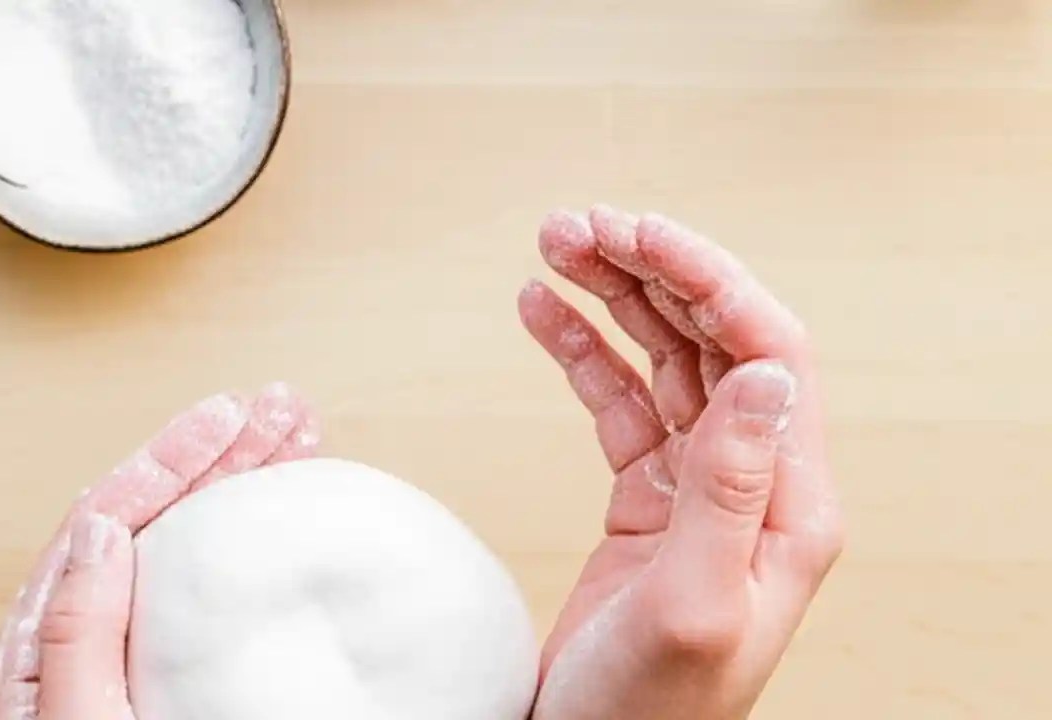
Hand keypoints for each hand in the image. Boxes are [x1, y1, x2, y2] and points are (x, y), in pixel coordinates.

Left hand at [0, 384, 319, 719]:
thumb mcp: (81, 719)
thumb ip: (78, 631)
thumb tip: (100, 528)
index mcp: (38, 645)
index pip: (106, 517)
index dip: (169, 458)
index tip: (226, 417)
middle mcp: (80, 634)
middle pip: (153, 513)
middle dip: (220, 451)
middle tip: (278, 407)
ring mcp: (130, 646)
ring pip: (186, 535)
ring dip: (241, 475)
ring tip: (293, 432)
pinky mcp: (175, 667)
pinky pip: (208, 578)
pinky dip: (248, 526)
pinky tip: (279, 496)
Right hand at [518, 207, 843, 718]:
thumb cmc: (646, 711)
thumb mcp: (692, 604)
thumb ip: (733, 487)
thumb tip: (763, 372)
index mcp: (789, 504)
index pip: (765, 353)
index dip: (705, 279)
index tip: (635, 231)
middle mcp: (755, 485)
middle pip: (712, 341)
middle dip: (649, 272)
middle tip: (576, 223)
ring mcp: (699, 489)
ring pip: (664, 361)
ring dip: (614, 298)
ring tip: (556, 247)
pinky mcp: (648, 501)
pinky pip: (620, 403)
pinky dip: (584, 351)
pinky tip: (546, 312)